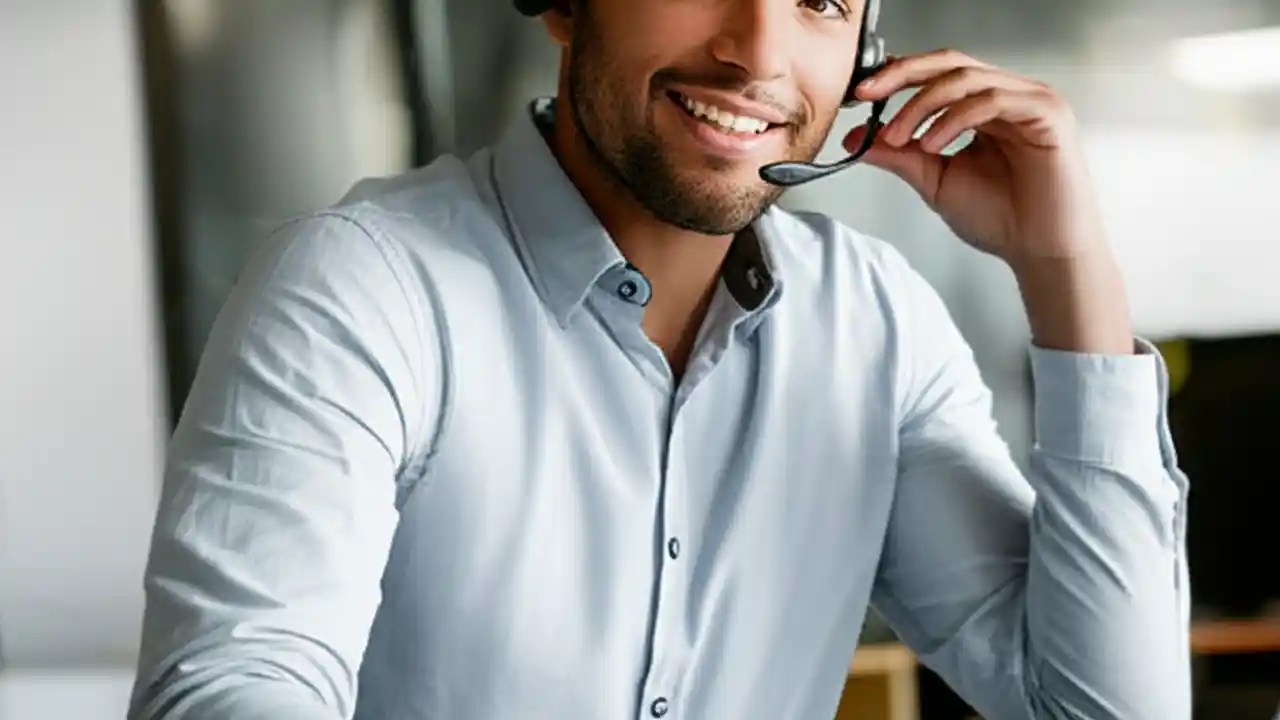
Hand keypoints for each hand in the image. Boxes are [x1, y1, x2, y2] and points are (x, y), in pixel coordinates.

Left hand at [843, 49, 1107, 266]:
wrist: (1040, 253)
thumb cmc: (1001, 219)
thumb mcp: (934, 180)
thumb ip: (898, 155)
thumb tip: (856, 138)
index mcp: (984, 106)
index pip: (936, 73)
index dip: (896, 75)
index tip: (859, 94)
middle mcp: (1009, 95)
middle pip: (949, 63)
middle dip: (902, 75)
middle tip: (866, 95)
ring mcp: (1030, 99)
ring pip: (966, 77)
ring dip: (921, 105)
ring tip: (897, 138)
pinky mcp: (1048, 112)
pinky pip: (992, 100)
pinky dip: (953, 118)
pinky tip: (932, 144)